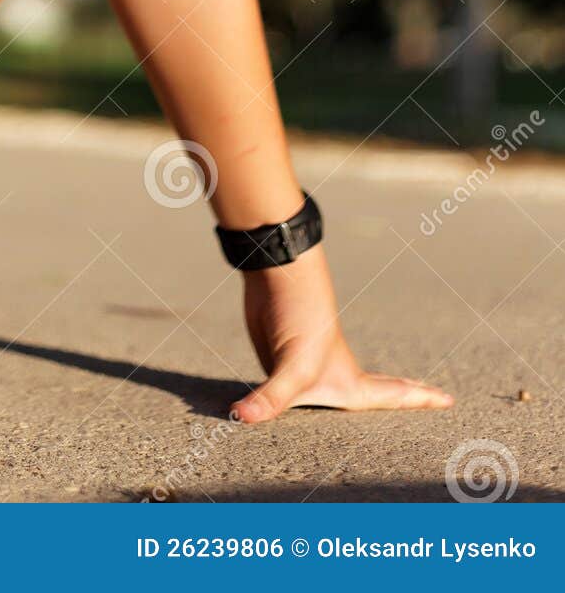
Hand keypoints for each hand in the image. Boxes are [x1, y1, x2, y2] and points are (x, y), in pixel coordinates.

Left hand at [229, 243, 454, 422]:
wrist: (276, 273)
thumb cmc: (299, 319)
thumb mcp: (290, 365)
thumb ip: (270, 398)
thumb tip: (241, 418)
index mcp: (348, 382)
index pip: (393, 395)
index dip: (420, 399)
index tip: (451, 400)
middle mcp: (333, 376)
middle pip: (375, 392)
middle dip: (403, 397)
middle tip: (432, 398)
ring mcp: (308, 367)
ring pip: (332, 393)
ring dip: (353, 397)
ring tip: (371, 403)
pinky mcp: (280, 360)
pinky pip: (289, 390)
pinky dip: (300, 397)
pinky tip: (298, 397)